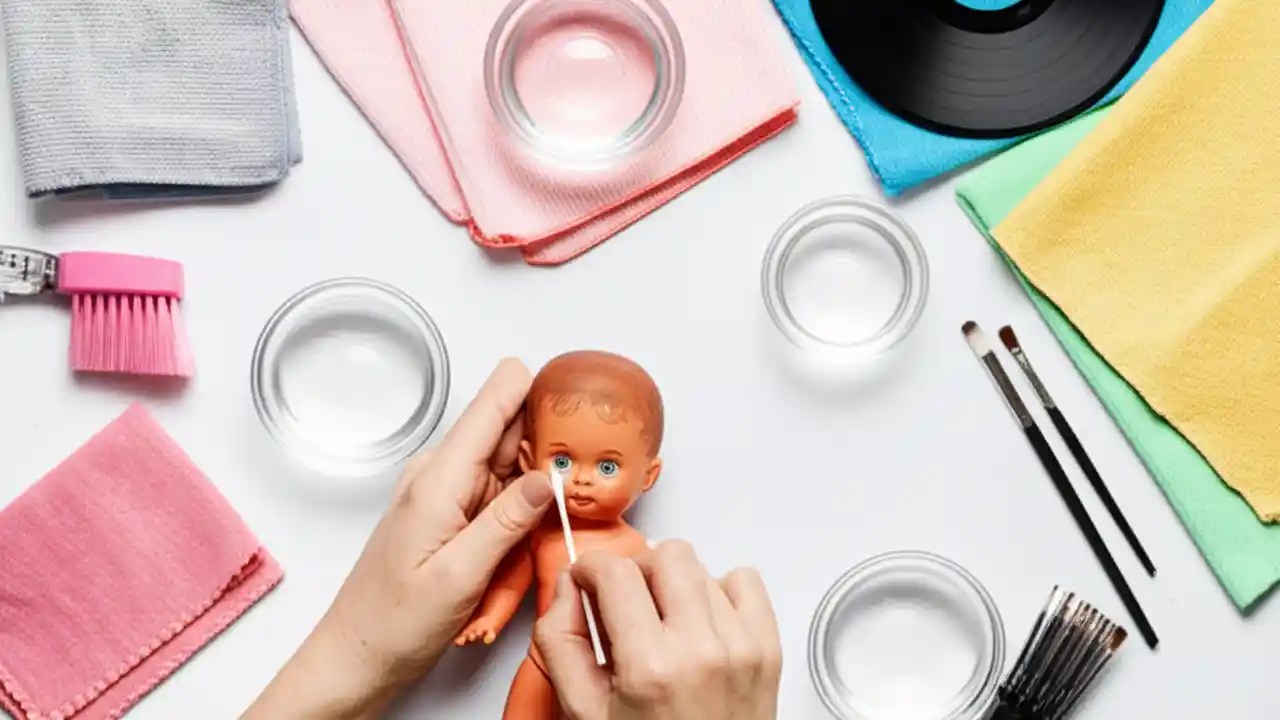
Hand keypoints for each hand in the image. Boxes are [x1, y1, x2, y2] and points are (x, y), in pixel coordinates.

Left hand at [245, 359, 553, 718]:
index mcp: (441, 476)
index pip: (496, 398)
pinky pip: (503, 493)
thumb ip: (507, 522)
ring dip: (538, 488)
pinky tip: (525, 542)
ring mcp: (449, 489)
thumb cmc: (394, 622)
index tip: (577, 415)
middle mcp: (443, 471)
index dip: (539, 394)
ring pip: (514, 463)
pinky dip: (523, 511)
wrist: (357, 654)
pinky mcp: (456, 510)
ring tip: (545, 528)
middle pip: (513, 428)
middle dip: (549, 451)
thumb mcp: (460, 576)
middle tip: (570, 494)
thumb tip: (548, 476)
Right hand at [535, 541, 782, 719]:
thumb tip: (569, 584)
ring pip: (701, 567)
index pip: (615, 572)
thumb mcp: (584, 711)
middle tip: (627, 603)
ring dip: (675, 585)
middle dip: (637, 571)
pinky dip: (720, 592)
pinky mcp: (769, 647)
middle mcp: (702, 649)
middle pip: (665, 554)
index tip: (587, 580)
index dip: (591, 568)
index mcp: (651, 667)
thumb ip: (561, 641)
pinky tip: (702, 623)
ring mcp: (742, 645)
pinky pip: (745, 580)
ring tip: (665, 625)